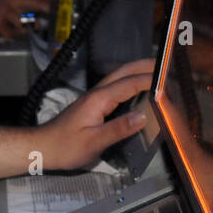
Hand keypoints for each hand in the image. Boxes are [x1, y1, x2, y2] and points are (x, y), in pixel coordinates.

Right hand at [0, 0, 50, 38]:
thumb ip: (16, 8)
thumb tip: (36, 21)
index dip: (52, 1)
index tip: (60, 8)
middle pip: (39, 3)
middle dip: (49, 13)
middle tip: (53, 21)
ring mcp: (5, 9)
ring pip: (25, 23)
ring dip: (20, 31)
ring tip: (5, 29)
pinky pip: (13, 33)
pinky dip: (8, 36)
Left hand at [0, 59, 154, 176]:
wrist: (42, 147)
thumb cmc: (65, 147)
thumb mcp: (93, 142)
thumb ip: (118, 129)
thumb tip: (143, 116)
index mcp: (99, 99)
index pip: (130, 83)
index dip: (151, 80)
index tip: (171, 80)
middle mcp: (97, 93)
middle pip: (124, 72)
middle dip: (146, 66)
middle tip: (167, 65)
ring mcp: (94, 98)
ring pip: (119, 77)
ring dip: (139, 72)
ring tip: (159, 73)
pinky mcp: (93, 105)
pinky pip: (116, 88)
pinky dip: (131, 83)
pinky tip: (140, 90)